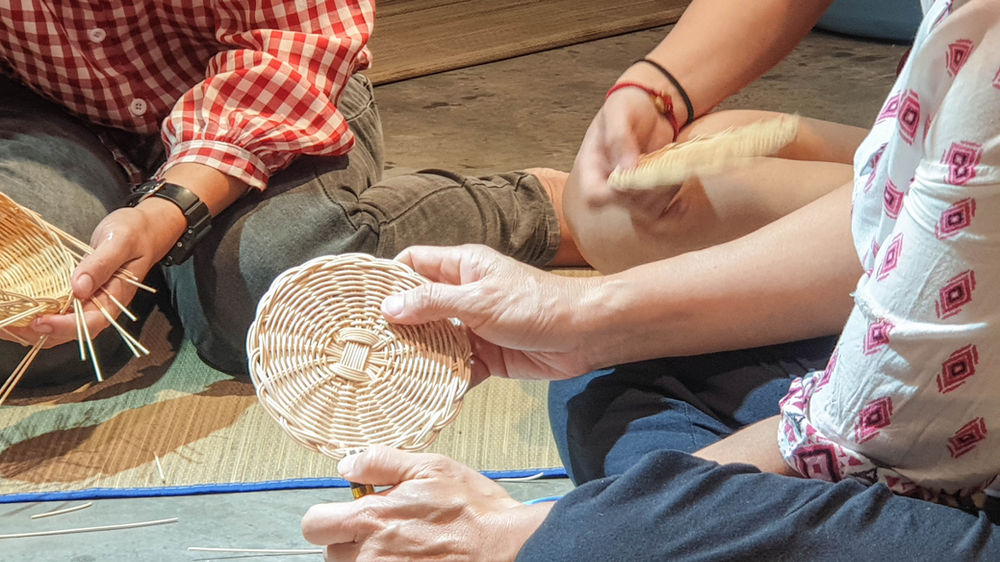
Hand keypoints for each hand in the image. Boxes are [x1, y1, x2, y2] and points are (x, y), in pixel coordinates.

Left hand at [5, 203, 178, 348]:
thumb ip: (101, 264)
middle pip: (73, 332)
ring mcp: (91, 301)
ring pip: (63, 327)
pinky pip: (60, 313)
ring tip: (9, 323)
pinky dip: (39, 316)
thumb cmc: (134, 232)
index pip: (91, 323)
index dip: (65, 326)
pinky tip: (20, 312)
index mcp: (116, 297)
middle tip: (12, 325)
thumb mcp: (119, 242)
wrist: (144, 228)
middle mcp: (102, 305)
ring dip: (36, 331)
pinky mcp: (81, 295)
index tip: (40, 320)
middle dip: (42, 334)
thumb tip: (79, 288)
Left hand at [301, 446, 552, 561]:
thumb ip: (382, 463)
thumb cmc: (474, 511)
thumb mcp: (431, 468)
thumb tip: (348, 464)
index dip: (329, 517)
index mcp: (371, 519)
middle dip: (351, 542)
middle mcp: (370, 555)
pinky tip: (411, 560)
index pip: (315, 524)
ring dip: (367, 560)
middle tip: (383, 534)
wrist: (506, 548)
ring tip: (401, 550)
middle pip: (332, 554)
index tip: (347, 515)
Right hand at [383, 244, 601, 382]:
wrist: (581, 336)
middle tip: (363, 342)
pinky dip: (442, 377)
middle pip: (418, 306)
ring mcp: (473, 327)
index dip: (387, 278)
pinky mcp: (486, 356)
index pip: (413, 264)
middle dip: (395, 323)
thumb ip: (433, 302)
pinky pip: (456, 367)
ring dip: (416, 354)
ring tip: (383, 370)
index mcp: (462, 267)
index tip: (359, 298)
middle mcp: (463, 295)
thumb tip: (390, 306)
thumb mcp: (478, 300)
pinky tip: (420, 390)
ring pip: (434, 340)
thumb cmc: (535, 305)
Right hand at [567, 86, 680, 227]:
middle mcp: (609, 183)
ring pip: (646, 210)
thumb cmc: (628, 104)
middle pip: (625, 204)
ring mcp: (632, 190)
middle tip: (663, 166)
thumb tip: (627, 168)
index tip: (631, 176)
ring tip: (675, 171)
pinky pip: (660, 213)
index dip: (611, 195)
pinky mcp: (652, 192)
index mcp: (593, 166)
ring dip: (664, 195)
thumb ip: (619, 137)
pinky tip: (683, 204)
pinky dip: (673, 212)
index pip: (594, 195)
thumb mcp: (618, 112)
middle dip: (648, 189)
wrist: (649, 103)